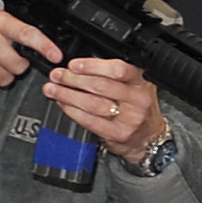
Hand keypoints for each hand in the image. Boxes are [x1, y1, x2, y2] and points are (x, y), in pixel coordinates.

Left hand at [43, 57, 165, 165]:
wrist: (147, 137)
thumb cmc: (136, 107)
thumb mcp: (133, 85)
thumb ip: (111, 74)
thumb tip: (77, 67)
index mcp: (142, 82)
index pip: (118, 70)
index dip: (92, 66)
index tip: (73, 65)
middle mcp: (139, 99)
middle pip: (102, 86)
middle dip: (74, 80)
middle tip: (57, 76)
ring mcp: (130, 119)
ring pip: (93, 104)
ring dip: (68, 95)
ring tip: (54, 90)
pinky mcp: (119, 134)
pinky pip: (90, 121)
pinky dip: (72, 111)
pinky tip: (64, 104)